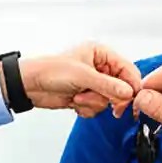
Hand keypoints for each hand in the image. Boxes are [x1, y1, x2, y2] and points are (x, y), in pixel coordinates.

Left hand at [15, 42, 140, 117]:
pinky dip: (87, 109)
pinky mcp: (86, 96)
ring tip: (78, 97)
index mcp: (101, 54)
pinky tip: (74, 102)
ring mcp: (93, 83)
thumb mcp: (82, 76)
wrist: (30, 85)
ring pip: (108, 100)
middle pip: (120, 88)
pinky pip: (97, 108)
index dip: (132, 85)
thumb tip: (128, 92)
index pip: (127, 69)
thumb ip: (108, 85)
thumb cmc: (50, 70)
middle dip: (108, 97)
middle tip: (109, 106)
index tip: (132, 100)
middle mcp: (99, 67)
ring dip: (93, 102)